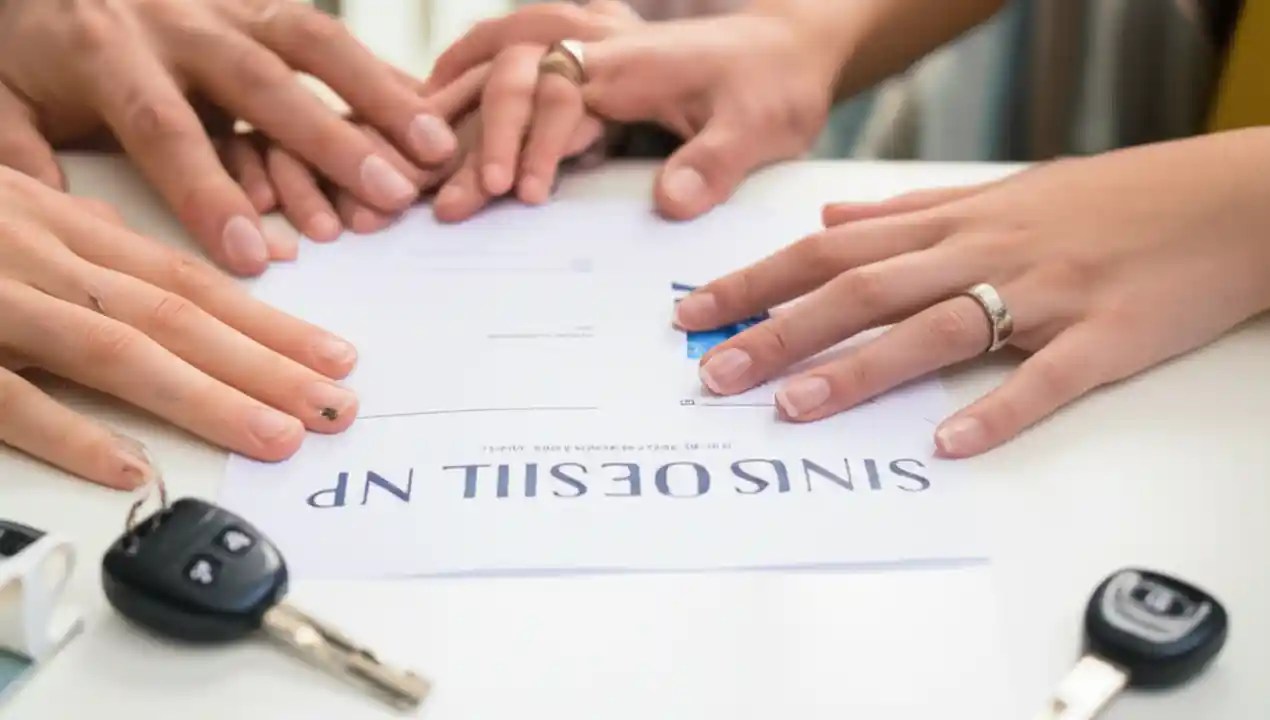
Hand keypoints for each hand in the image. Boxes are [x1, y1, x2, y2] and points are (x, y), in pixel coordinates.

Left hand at [0, 0, 462, 275]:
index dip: (212, 193)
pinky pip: (329, 40)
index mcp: (106, 49)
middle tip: (387, 197)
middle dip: (330, 142)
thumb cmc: (32, 45)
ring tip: (437, 153)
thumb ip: (18, 155)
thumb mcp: (0, 97)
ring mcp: (229, 6)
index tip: (259, 257)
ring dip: (381, 98)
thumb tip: (64, 224)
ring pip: (314, 45)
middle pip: (262, 81)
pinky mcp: (261, 4)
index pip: (165, 127)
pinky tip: (431, 119)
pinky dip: (381, 80)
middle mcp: (180, 21)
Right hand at [0, 167, 360, 489]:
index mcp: (61, 226)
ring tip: (278, 437)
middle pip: (174, 316)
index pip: (186, 281)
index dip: (268, 323)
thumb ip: (78, 239)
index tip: (336, 358)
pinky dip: (73, 435)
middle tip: (339, 407)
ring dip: (205, 398)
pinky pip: (10, 400)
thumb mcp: (6, 208)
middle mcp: (41, 258)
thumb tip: (148, 261)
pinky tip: (135, 469)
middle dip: (268, 365)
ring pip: (114, 352)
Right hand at [424, 2, 835, 220]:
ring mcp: (586, 54)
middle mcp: (597, 50)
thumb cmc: (774, 85)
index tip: (519, 197)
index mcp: (630, 63)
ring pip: (499, 66)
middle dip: (476, 143)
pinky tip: (437, 113)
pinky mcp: (585, 71)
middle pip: (511, 81)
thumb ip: (715, 162)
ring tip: (410, 157)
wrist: (788, 47)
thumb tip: (668, 204)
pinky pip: (512, 68)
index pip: (556, 93)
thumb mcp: (761, 126)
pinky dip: (468, 85)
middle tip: (448, 206)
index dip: (530, 142)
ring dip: (454, 106)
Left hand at [673, 129, 1269, 456]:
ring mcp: (1046, 291)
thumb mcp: (1001, 193)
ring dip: (859, 370)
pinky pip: (1044, 375)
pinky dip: (996, 408)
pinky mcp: (1106, 335)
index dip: (759, 282)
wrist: (1231, 199)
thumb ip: (909, 212)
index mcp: (957, 221)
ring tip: (794, 408)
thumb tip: (833, 218)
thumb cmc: (1113, 199)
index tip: (696, 314)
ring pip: (936, 327)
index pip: (832, 250)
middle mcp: (985, 250)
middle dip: (780, 331)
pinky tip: (949, 442)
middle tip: (714, 373)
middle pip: (862, 289)